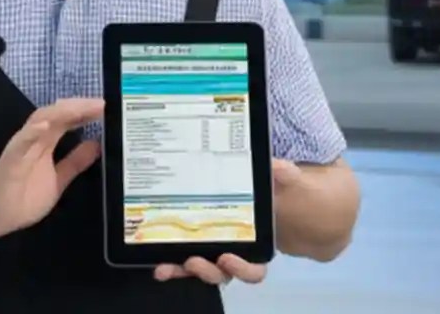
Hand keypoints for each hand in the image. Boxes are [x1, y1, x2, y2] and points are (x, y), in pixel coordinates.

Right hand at [0, 97, 103, 238]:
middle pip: (57, 114)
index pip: (68, 120)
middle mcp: (34, 139)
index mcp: (46, 142)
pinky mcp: (11, 160)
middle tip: (101, 104)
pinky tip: (45, 126)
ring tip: (80, 108)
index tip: (106, 107)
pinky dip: (32, 132)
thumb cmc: (24, 197)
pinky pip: (21, 142)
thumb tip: (96, 145)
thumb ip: (75, 162)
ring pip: (40, 121)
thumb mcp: (59, 179)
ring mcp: (22, 147)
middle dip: (79, 107)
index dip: (86, 112)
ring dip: (61, 113)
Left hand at [152, 159, 304, 284]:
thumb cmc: (270, 192)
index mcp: (256, 245)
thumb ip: (283, 174)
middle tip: (192, 261)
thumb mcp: (280, 180)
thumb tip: (277, 166)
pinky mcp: (194, 244)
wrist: (256, 191)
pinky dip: (170, 263)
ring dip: (181, 271)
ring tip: (165, 267)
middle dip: (206, 271)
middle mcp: (233, 255)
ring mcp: (212, 252)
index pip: (254, 268)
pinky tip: (156, 261)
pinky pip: (182, 259)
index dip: (243, 269)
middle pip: (221, 273)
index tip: (227, 258)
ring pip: (199, 269)